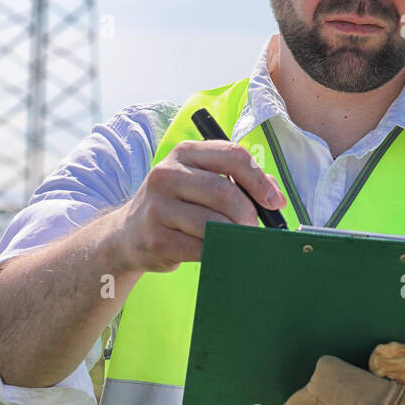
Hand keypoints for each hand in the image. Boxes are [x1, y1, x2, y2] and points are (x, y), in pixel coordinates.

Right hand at [113, 140, 285, 274]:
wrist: (129, 234)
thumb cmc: (177, 205)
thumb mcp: (200, 181)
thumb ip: (238, 181)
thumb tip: (275, 197)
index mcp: (184, 153)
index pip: (232, 155)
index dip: (259, 180)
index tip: (274, 201)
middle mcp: (167, 174)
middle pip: (224, 191)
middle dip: (248, 213)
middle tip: (254, 227)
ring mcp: (158, 207)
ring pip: (213, 223)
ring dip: (235, 235)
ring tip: (239, 239)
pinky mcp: (156, 239)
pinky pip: (201, 248)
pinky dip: (219, 251)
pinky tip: (220, 251)